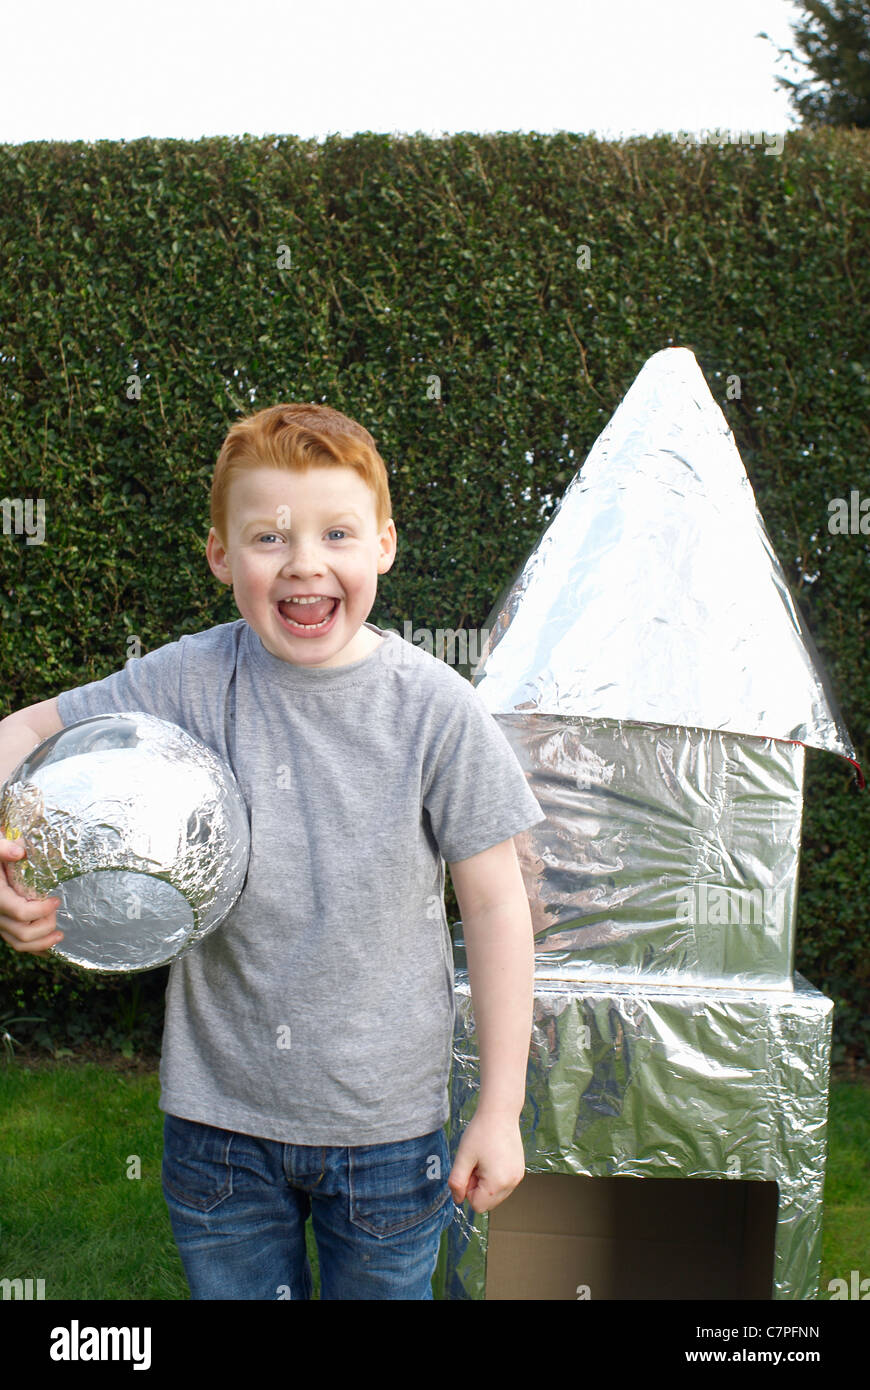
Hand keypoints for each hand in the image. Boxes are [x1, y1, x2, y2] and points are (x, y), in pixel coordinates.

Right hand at [0, 837, 61, 953]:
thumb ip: (4, 849)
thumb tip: (20, 852)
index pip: (21, 913)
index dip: (42, 911)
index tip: (56, 900)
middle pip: (23, 933)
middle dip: (45, 926)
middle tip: (56, 912)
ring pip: (20, 944)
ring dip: (42, 942)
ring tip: (59, 934)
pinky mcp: (4, 926)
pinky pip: (17, 944)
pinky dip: (35, 947)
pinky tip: (51, 946)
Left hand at [447, 1107, 525, 1214]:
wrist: (500, 1112)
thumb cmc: (480, 1132)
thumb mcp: (463, 1157)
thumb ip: (457, 1182)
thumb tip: (458, 1200)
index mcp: (497, 1183)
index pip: (477, 1206)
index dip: (468, 1190)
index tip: (470, 1170)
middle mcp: (512, 1183)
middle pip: (488, 1202)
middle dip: (477, 1187)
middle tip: (476, 1163)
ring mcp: (518, 1177)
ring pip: (495, 1194)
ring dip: (486, 1182)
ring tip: (484, 1159)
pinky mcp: (519, 1170)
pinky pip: (503, 1185)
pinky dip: (495, 1177)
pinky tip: (492, 1157)